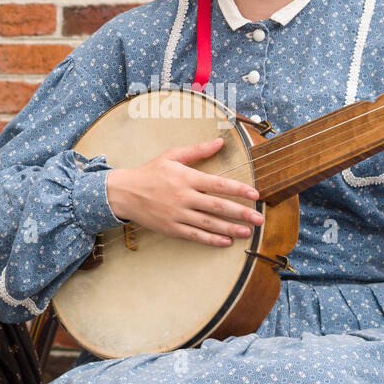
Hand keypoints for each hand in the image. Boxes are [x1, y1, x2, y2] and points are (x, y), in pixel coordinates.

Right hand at [105, 137, 262, 247]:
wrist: (124, 192)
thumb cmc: (150, 172)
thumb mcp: (172, 155)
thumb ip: (198, 150)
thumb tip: (220, 142)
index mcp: (186, 177)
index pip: (219, 184)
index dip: (239, 190)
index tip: (255, 194)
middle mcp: (184, 197)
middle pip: (218, 207)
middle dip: (241, 213)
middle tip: (259, 219)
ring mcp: (178, 214)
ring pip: (209, 224)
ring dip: (231, 229)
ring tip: (247, 232)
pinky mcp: (171, 228)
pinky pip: (195, 235)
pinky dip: (211, 240)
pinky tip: (226, 241)